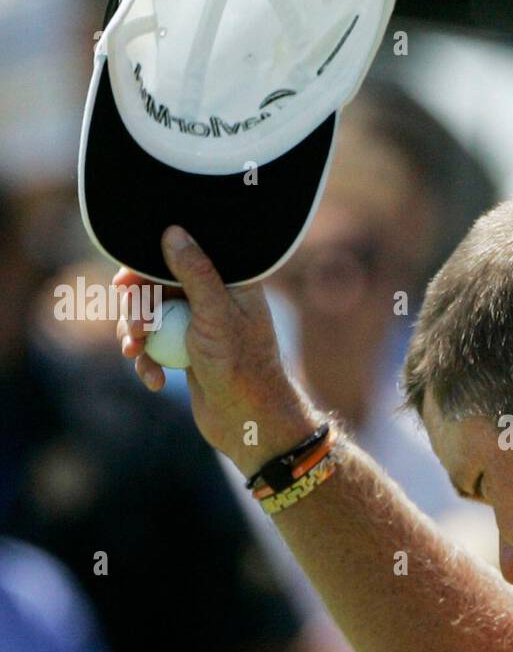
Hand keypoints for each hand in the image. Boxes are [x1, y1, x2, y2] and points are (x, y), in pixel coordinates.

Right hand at [115, 226, 316, 471]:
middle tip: (134, 331)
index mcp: (229, 281)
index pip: (176, 257)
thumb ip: (194, 273)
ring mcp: (196, 325)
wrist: (249, 420)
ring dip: (135, 336)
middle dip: (136, 309)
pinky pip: (153, 346)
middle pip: (155, 288)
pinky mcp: (186, 351)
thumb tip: (172, 231)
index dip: (144, 268)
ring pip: (149, 318)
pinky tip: (154, 381)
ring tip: (135, 355)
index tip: (125, 285)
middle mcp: (212, 298)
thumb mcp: (215, 314)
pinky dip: (147, 362)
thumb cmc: (240, 366)